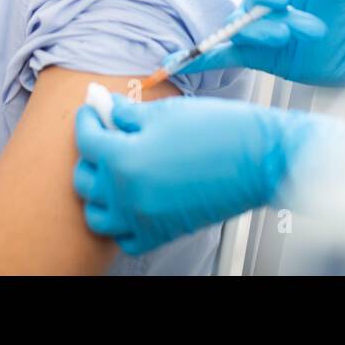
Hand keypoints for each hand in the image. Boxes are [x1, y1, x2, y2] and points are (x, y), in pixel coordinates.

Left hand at [73, 95, 325, 255]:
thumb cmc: (218, 130)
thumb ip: (127, 113)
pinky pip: (124, 237)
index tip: (93, 108)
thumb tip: (107, 108)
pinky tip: (132, 198)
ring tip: (114, 169)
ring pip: (97, 213)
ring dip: (99, 190)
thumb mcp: (166, 112)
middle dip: (90, 151)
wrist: (260, 159)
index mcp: (123, 159)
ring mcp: (142, 218)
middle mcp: (126, 194)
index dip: (88, 118)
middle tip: (106, 133)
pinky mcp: (162, 233)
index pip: (86, 138)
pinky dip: (121, 221)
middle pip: (84, 177)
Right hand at [177, 0, 344, 88]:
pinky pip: (228, 55)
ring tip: (287, 40)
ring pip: (242, 31)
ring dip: (259, 36)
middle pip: (250, 6)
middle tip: (305, 29)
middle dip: (270, 19)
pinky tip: (182, 64)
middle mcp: (265, 0)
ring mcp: (261, 28)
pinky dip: (205, 59)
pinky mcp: (260, 55)